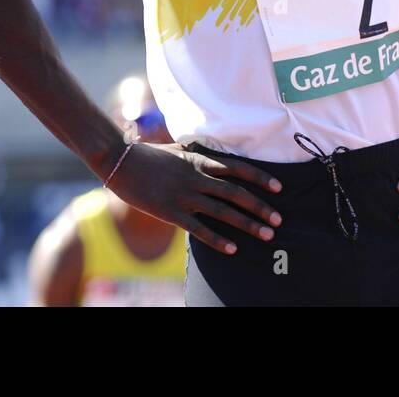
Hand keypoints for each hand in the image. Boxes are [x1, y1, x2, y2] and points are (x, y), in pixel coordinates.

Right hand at [106, 141, 283, 254]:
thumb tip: (216, 157)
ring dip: (247, 224)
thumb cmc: (150, 154)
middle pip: (236, 193)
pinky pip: (198, 229)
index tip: (279, 187)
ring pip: (223, 212)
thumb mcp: (179, 149)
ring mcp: (184, 195)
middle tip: (279, 220)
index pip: (238, 169)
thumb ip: (199, 156)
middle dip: (260, 207)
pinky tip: (233, 249)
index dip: (261, 178)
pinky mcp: (170, 212)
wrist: (120, 161)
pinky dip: (217, 240)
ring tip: (266, 234)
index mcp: (200, 161)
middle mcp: (197, 178)